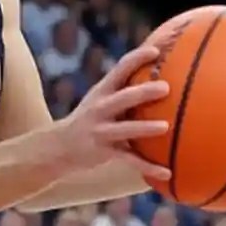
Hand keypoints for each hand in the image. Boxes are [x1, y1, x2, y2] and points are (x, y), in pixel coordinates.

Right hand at [54, 45, 171, 178]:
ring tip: (165, 127)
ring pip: (125, 129)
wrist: (58, 146)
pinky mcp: (103, 152)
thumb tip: (161, 78)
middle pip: (123, 98)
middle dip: (143, 93)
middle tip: (165, 87)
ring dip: (145, 128)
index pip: (120, 69)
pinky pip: (129, 160)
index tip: (156, 51)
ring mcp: (101, 131)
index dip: (137, 58)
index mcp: (102, 91)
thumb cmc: (89, 119)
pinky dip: (149, 168)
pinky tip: (167, 174)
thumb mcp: (100, 99)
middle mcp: (100, 108)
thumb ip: (123, 90)